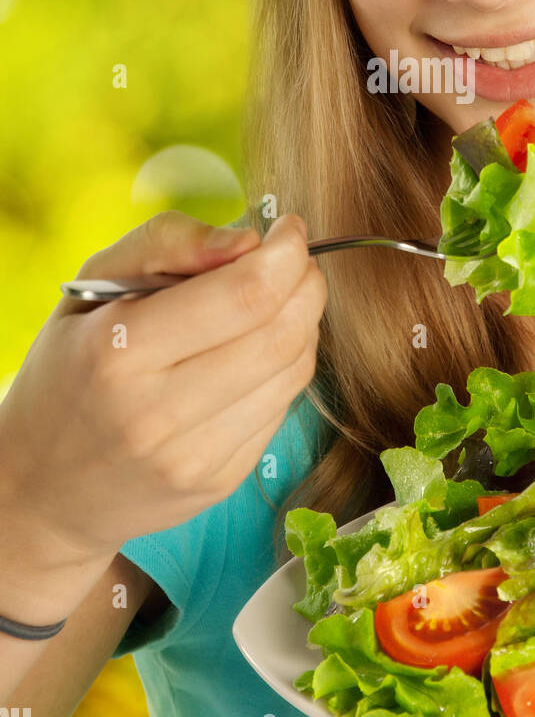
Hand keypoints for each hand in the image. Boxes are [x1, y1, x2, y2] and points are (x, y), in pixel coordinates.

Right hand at [0, 211, 326, 562]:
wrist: (45, 488)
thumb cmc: (73, 365)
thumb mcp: (94, 284)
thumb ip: (167, 243)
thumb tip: (247, 240)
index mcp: (116, 351)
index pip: (244, 295)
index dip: (287, 253)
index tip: (288, 229)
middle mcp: (156, 413)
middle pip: (280, 334)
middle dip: (306, 283)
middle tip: (295, 260)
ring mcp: (192, 457)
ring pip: (293, 372)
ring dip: (305, 322)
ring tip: (280, 301)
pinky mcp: (218, 482)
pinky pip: (283, 409)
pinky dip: (287, 367)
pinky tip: (260, 351)